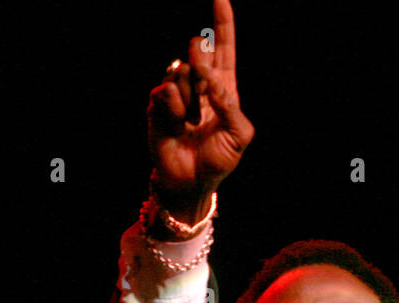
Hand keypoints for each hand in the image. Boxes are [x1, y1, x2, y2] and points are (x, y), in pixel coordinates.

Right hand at [148, 0, 253, 220]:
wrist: (190, 182)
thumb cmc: (218, 160)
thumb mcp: (240, 136)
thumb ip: (232, 107)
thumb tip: (211, 83)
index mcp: (224, 88)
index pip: (224, 49)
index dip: (222, 23)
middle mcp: (200, 85)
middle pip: (199, 50)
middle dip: (202, 59)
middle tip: (205, 88)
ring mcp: (178, 92)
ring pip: (181, 72)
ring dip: (190, 100)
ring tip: (191, 123)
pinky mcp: (158, 103)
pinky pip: (166, 91)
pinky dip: (175, 108)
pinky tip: (178, 124)